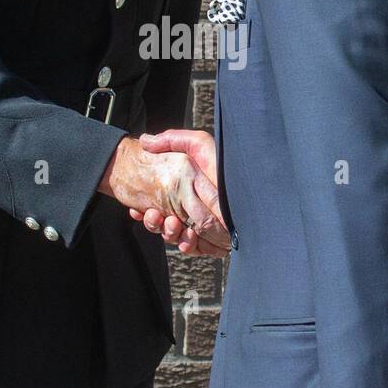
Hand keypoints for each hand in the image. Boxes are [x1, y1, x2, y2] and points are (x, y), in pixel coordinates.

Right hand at [99, 136, 228, 250]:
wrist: (251, 184)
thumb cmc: (224, 161)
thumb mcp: (198, 143)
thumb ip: (172, 140)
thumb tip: (146, 142)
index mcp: (183, 191)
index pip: (157, 204)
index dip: (144, 210)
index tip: (137, 209)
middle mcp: (189, 209)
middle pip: (163, 223)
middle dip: (154, 222)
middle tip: (153, 215)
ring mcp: (200, 225)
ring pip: (175, 236)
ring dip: (168, 233)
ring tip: (172, 223)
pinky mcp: (212, 239)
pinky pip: (194, 248)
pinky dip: (187, 244)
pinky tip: (187, 237)